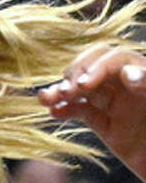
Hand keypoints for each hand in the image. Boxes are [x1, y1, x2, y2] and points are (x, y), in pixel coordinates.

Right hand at [40, 46, 145, 181]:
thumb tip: (129, 74)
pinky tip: (53, 112)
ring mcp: (114, 103)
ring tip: (46, 98)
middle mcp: (126, 84)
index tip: (85, 84)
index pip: (116, 59)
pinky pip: (81, 112)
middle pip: (94, 66)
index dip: (97, 67)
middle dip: (76, 75)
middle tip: (66, 92)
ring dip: (61, 90)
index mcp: (143, 74)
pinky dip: (65, 110)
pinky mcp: (104, 123)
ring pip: (82, 89)